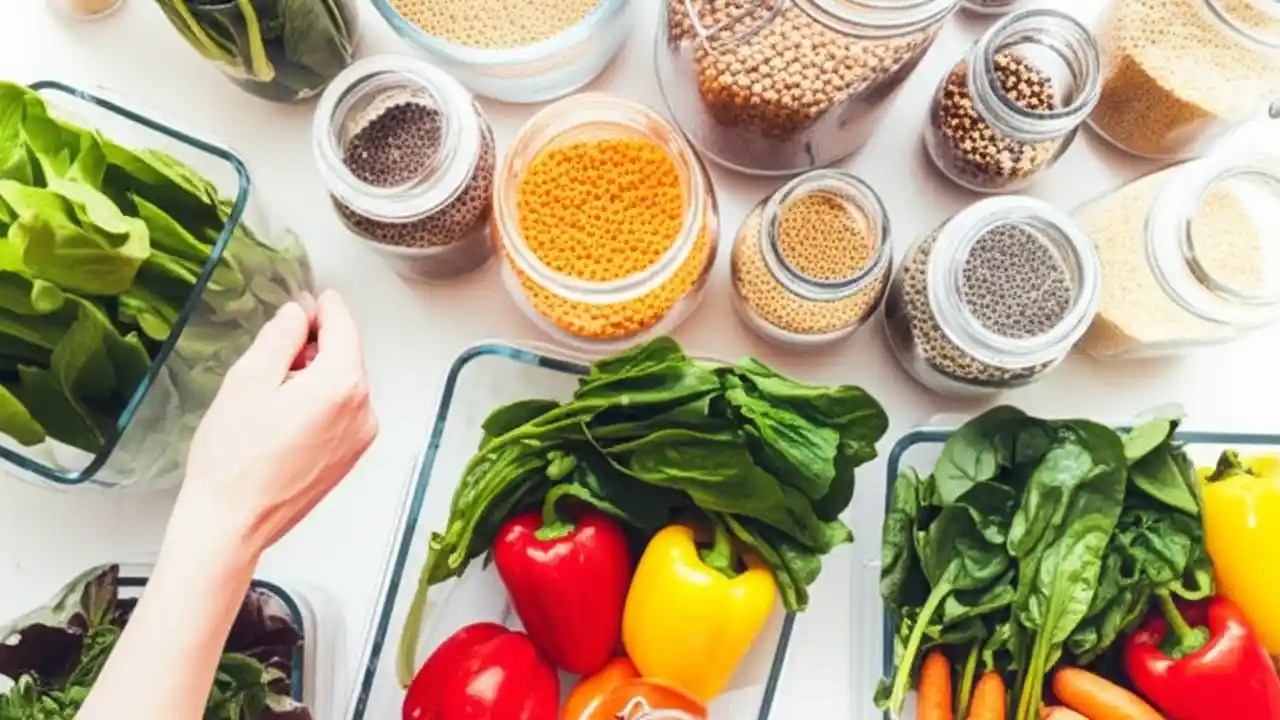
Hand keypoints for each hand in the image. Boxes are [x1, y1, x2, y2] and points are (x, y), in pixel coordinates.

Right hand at [173, 290, 377, 558]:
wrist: (232, 523)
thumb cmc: (234, 460)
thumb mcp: (248, 379)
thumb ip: (280, 337)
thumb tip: (298, 314)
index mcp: (343, 385)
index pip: (344, 326)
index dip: (323, 307)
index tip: (310, 298)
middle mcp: (363, 411)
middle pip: (346, 355)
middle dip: (315, 344)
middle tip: (274, 349)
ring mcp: (360, 437)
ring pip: (343, 384)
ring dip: (314, 375)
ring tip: (270, 392)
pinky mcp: (349, 457)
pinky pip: (341, 412)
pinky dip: (319, 402)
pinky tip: (282, 417)